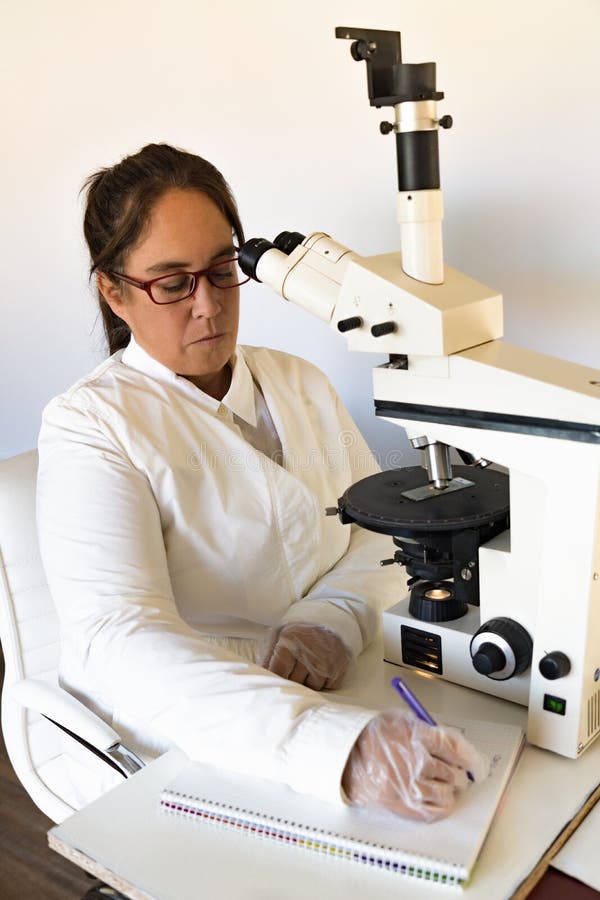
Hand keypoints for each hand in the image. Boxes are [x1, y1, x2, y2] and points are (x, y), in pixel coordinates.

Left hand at [257, 623, 351, 690]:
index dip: (276, 679)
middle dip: (292, 680)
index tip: (275, 680)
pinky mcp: (341, 664)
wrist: (328, 618)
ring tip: (307, 668)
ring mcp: (327, 657)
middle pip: (295, 681)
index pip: (278, 671)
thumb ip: (265, 656)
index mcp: (289, 639)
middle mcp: (310, 648)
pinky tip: (321, 668)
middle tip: (293, 671)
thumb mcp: (277, 635)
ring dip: (308, 682)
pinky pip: (329, 685)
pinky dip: (324, 681)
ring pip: (313, 686)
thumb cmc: (296, 632)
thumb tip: (259, 679)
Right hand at [342, 710, 487, 821]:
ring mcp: (404, 785)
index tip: (472, 761)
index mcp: (412, 735)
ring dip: (449, 790)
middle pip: (450, 771)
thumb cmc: (371, 735)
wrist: (342, 753)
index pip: (452, 747)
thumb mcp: (400, 721)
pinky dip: (440, 807)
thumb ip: (428, 732)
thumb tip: (457, 749)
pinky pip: (430, 812)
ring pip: (444, 793)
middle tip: (456, 773)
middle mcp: (410, 761)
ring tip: (446, 785)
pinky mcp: (398, 804)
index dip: (468, 756)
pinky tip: (440, 800)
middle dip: (457, 773)